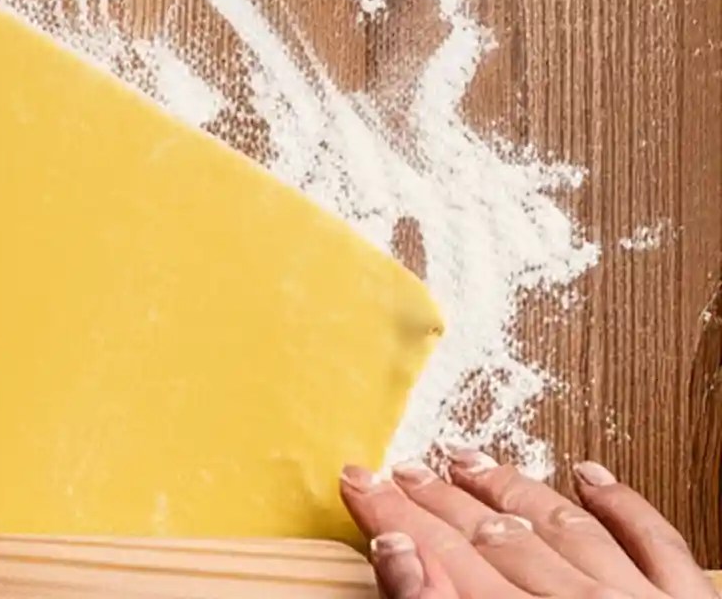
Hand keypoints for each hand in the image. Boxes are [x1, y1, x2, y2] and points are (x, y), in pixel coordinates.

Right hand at [341, 453, 714, 597]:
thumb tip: (398, 556)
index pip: (439, 555)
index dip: (391, 515)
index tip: (360, 484)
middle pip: (489, 532)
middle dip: (436, 497)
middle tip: (400, 470)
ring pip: (560, 524)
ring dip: (508, 487)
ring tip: (468, 461)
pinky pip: (657, 542)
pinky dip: (622, 505)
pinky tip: (591, 478)